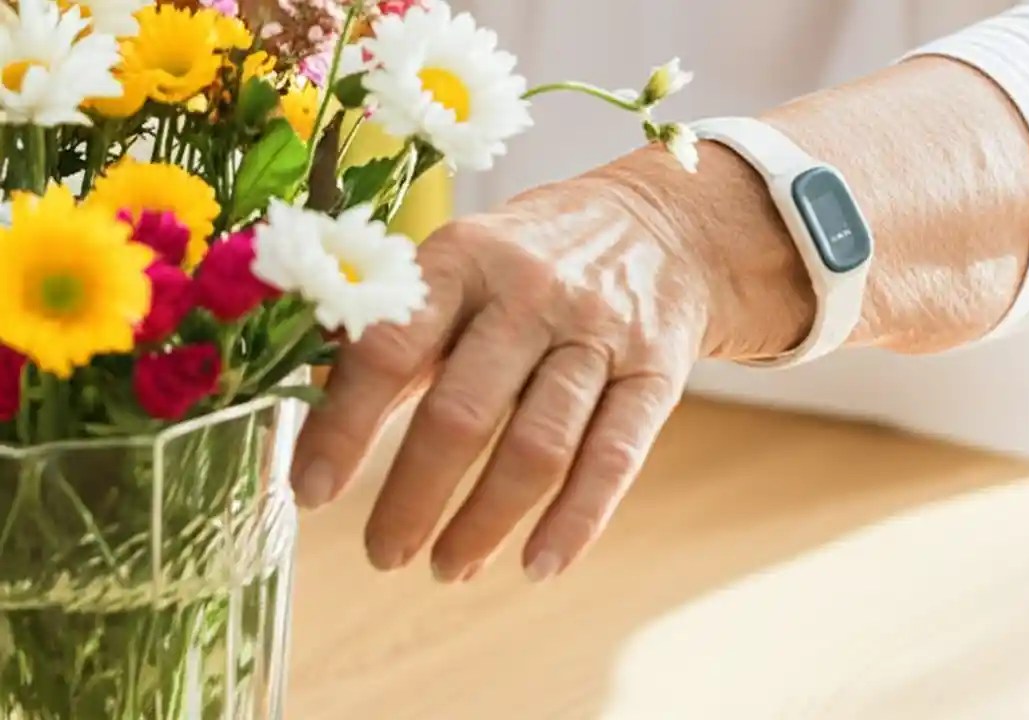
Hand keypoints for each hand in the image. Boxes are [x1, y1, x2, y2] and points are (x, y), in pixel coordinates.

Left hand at [294, 167, 725, 581]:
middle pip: (463, 413)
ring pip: (537, 448)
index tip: (311, 491)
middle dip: (413, 497)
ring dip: (484, 523)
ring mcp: (600, 335)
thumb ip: (396, 328)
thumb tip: (311, 409)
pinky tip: (538, 566)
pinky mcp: (656, 375)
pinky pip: (614, 460)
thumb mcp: (461, 260)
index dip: (345, 427)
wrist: (666, 225)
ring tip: (447, 568)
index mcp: (465, 258)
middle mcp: (533, 293)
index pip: (390, 348)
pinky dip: (574, 523)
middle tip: (382, 553)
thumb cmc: (535, 256)